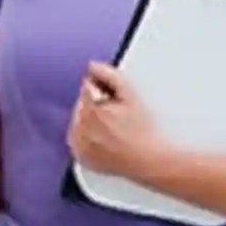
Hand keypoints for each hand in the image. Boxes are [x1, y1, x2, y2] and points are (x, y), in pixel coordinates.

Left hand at [68, 61, 163, 179]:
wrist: (147, 160)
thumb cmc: (142, 129)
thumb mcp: (130, 95)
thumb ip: (109, 75)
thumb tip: (92, 66)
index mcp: (91, 111)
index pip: (87, 88)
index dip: (102, 90)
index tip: (114, 99)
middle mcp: (81, 129)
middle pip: (81, 105)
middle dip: (95, 105)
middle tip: (117, 115)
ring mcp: (80, 145)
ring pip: (78, 123)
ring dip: (90, 121)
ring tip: (112, 128)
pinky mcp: (82, 158)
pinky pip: (78, 141)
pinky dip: (86, 138)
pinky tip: (105, 139)